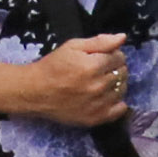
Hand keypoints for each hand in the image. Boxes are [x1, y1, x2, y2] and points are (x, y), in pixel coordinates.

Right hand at [0, 33, 130, 128]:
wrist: (35, 92)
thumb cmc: (53, 66)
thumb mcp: (73, 46)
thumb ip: (100, 42)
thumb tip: (122, 38)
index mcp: (93, 66)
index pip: (119, 57)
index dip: (112, 55)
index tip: (103, 57)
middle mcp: (98, 86)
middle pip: (122, 73)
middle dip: (115, 68)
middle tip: (101, 69)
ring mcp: (98, 104)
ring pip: (122, 90)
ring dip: (116, 84)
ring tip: (102, 82)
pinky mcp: (95, 118)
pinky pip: (120, 110)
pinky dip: (117, 102)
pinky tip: (107, 97)